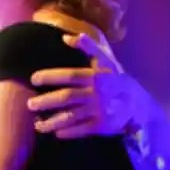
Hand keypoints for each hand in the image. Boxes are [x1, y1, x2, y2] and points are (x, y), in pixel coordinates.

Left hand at [27, 33, 147, 138]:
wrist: (139, 103)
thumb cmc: (115, 78)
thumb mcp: (105, 60)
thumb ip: (87, 47)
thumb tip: (65, 37)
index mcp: (96, 76)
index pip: (71, 75)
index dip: (51, 76)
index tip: (33, 79)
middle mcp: (97, 93)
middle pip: (67, 97)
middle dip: (46, 101)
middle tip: (30, 104)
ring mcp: (100, 110)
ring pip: (71, 116)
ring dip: (52, 121)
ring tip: (37, 125)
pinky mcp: (103, 126)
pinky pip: (81, 130)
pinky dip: (67, 132)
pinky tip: (55, 132)